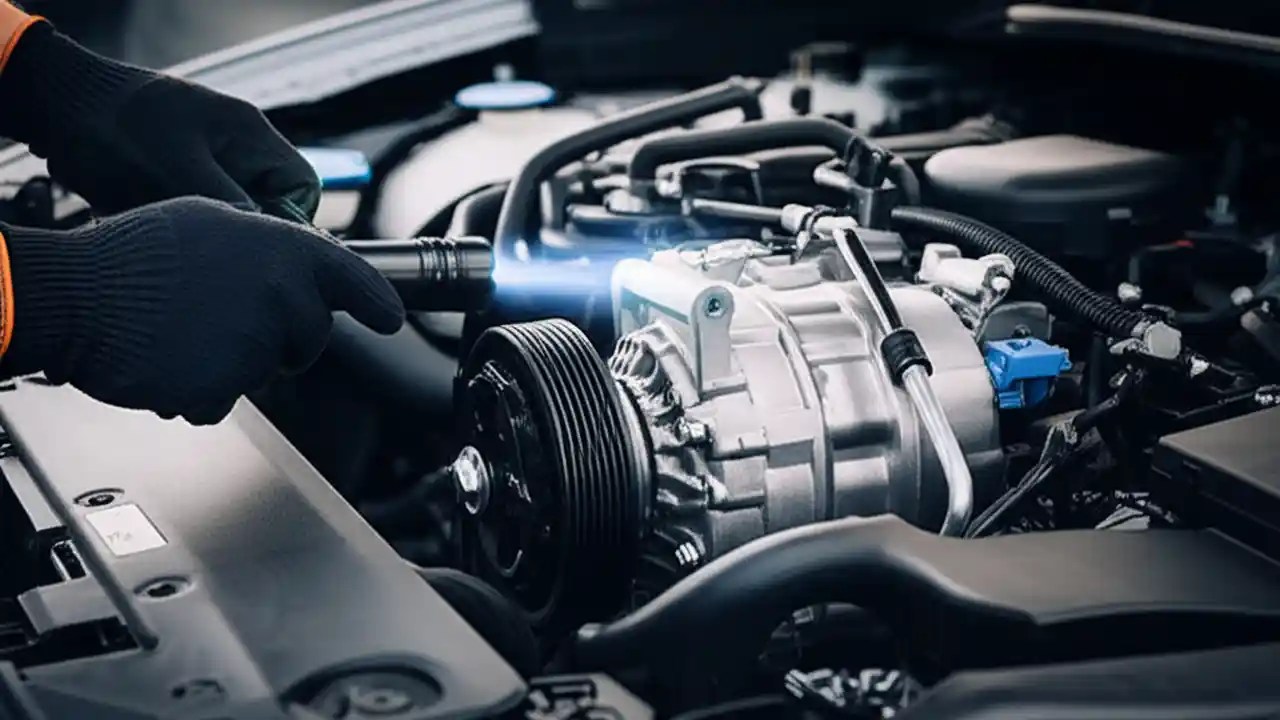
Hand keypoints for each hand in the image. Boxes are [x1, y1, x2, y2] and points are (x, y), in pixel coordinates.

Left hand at [0, 21, 319, 216]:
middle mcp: (236, 145)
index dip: (288, 220)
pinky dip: (175, 220)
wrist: (57, 103)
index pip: (302, 187)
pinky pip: (196, 209)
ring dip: (202, 226)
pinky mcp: (178, 172)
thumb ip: (234, 206)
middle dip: (237, 226)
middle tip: (205, 236)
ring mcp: (208, 157)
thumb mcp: (179, 172)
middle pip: (266, 203)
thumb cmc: (115, 127)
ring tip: (164, 221)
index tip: (257, 240)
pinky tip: (145, 214)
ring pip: (230, 211)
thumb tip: (270, 242)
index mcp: (249, 134)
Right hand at [2, 197, 404, 423]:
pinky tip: (169, 356)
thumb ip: (264, 241)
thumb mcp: (209, 217)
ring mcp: (257, 346)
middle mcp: (283, 298)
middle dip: (280, 335)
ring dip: (232, 359)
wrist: (77, 295)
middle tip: (224, 314)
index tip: (390, 318)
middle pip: (310, 336)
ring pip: (264, 369)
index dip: (375, 301)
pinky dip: (199, 388)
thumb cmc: (134, 254)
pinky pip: (224, 398)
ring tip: (183, 327)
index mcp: (285, 251)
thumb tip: (288, 258)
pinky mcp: (226, 389)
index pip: (352, 279)